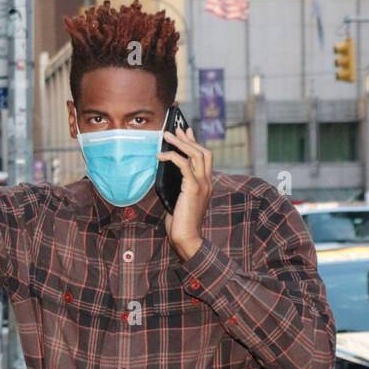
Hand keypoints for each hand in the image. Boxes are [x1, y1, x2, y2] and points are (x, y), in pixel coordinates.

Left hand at [159, 124, 212, 259]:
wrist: (187, 238)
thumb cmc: (181, 223)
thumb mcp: (180, 200)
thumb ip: (179, 186)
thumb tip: (167, 172)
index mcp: (206, 185)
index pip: (204, 158)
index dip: (195, 143)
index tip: (186, 132)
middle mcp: (207, 182)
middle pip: (203, 152)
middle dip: (189, 139)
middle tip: (175, 129)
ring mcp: (202, 184)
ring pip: (196, 154)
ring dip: (180, 143)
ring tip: (166, 136)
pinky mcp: (193, 188)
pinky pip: (184, 165)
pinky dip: (172, 157)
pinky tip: (161, 156)